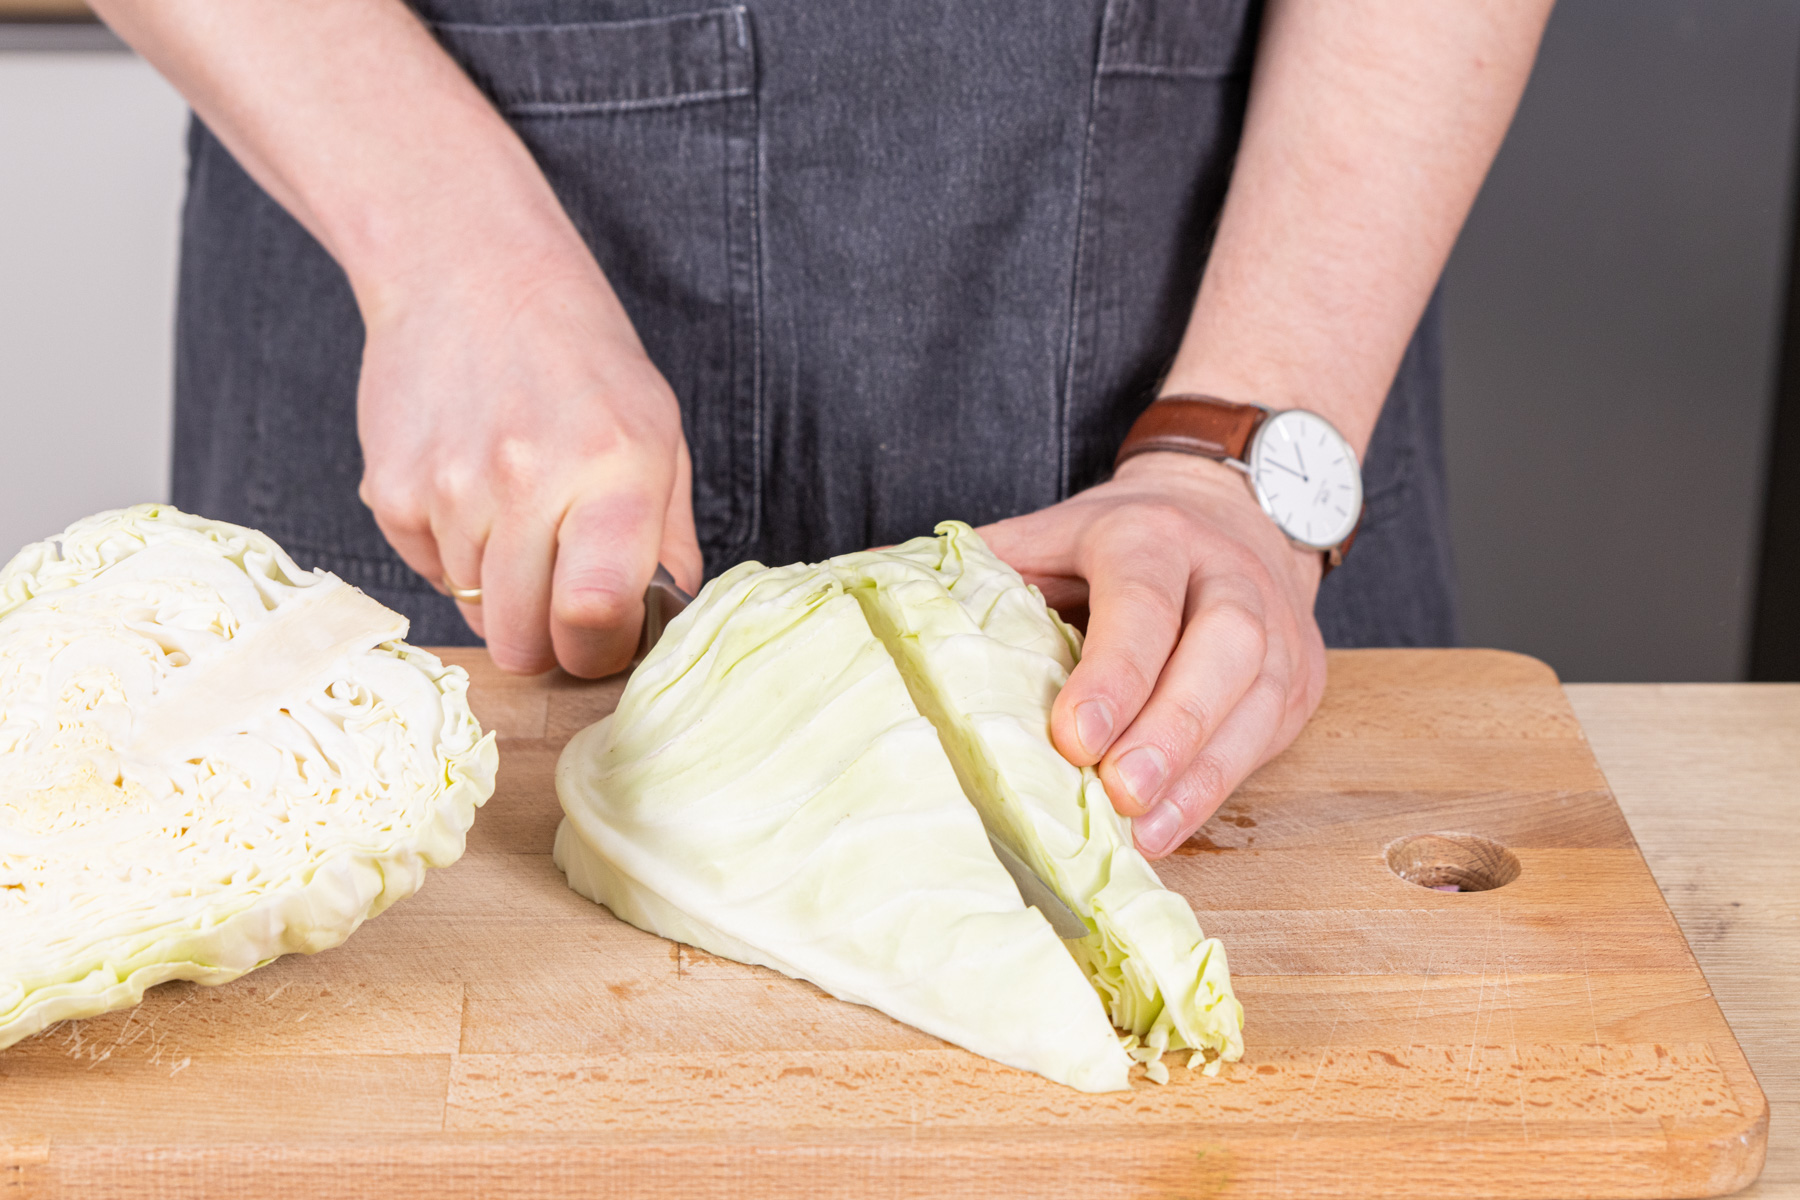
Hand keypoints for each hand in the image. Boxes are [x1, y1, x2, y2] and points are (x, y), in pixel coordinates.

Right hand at [355, 254, 701, 677]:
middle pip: (523, 640)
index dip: (601, 651)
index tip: (607, 639)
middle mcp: (527, 481)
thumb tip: (674, 607)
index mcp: (613, 469)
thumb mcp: (656, 428)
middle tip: (562, 595)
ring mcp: (449, 490)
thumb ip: (669, 529)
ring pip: (476, 608)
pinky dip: (454, 550)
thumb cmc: (576, 352)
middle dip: (547, 637)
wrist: (467, 268)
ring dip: (501, 585)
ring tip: (519, 511)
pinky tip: (474, 488)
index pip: (595, 617)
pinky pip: (429, 570)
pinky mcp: (390, 492)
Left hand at [978, 453, 1326, 857]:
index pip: (1143, 600)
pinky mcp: (1298, 682)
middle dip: (1172, 726)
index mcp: (1151, 535)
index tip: (1072, 737)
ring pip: (1258, 699)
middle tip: (1119, 794)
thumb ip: (973, 566)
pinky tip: (1166, 831)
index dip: (1114, 671)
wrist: (1233, 511)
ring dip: (1200, 774)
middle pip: (1223, 646)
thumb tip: (855, 584)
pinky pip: (1266, 740)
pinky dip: (1217, 790)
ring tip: (1142, 832)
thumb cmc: (1115, 543)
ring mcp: (1278, 629)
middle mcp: (1226, 575)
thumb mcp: (1046, 534)